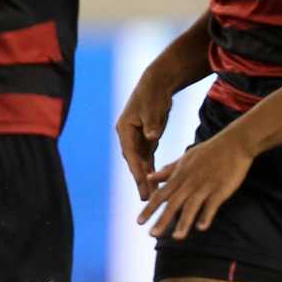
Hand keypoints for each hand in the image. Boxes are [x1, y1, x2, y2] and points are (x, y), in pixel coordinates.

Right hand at [115, 75, 173, 199]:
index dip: (136, 169)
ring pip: (140, 162)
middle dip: (139, 180)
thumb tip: (151, 137)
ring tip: (151, 196)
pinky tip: (155, 183)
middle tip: (146, 198)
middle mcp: (127, 136)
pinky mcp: (145, 139)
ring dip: (145, 178)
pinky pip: (147, 158)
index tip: (142, 183)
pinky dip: (150, 169)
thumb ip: (152, 124)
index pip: (130, 153)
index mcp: (125, 129)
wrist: (156, 84)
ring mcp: (136, 138)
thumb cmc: (153, 95)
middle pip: (133, 161)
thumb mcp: (152, 109)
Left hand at [139, 130, 254, 240]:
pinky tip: (201, 228)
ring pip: (191, 206)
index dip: (149, 209)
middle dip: (162, 220)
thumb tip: (149, 176)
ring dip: (183, 222)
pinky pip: (212, 205)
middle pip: (173, 203)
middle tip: (152, 235)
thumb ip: (168, 170)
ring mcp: (205, 186)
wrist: (233, 143)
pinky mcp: (220, 189)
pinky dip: (206, 215)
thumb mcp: (185, 158)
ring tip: (176, 238)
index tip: (139, 222)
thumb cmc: (209, 151)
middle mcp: (189, 183)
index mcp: (180, 176)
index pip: (161, 195)